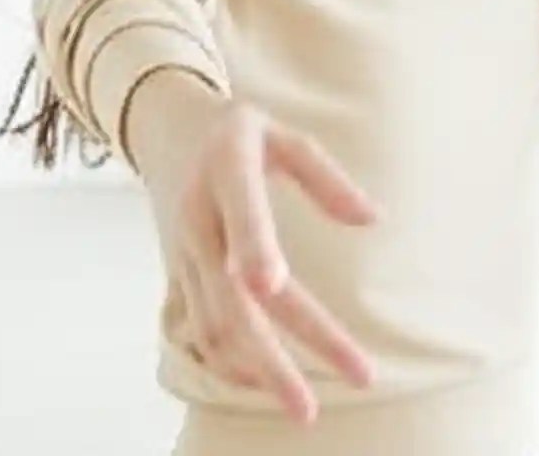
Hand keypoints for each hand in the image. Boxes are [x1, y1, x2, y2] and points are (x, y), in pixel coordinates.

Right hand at [127, 71, 380, 425]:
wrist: (165, 132)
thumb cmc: (238, 133)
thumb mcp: (284, 133)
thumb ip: (326, 176)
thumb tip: (373, 220)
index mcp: (227, 170)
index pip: (240, 210)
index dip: (252, 246)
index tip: (272, 285)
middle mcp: (199, 219)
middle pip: (232, 297)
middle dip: (273, 354)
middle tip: (314, 403)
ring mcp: (184, 254)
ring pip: (215, 325)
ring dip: (257, 371)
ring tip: (304, 407)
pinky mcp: (178, 275)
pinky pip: (200, 330)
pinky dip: (230, 364)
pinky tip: (267, 384)